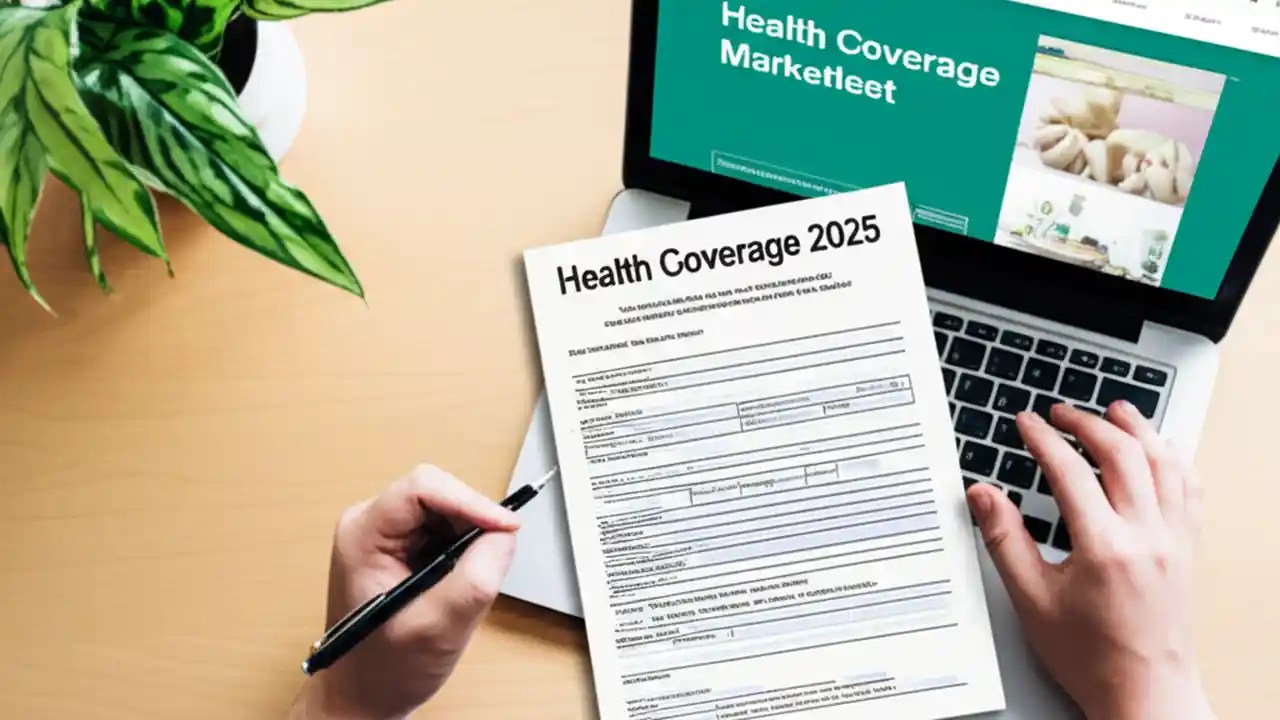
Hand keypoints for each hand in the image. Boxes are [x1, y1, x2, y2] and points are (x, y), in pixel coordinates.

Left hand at [288, 466, 519, 719]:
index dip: (471, 501)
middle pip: (440, 494)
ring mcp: (386, 534)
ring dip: (468, 543)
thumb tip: (505, 535)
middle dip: (472, 526)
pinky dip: (463, 554)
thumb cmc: (382, 669)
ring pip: (447, 512)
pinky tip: (454, 588)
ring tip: (461, 588)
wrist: (362, 695)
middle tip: (488, 566)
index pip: (424, 487)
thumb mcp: (437, 627)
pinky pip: (446, 531)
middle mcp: (371, 523)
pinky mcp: (403, 547)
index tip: (505, 528)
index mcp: (364, 534)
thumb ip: (475, 579)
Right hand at [967, 402, 1212, 719]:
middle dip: (1087, 423)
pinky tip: (1162, 447)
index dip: (1043, 439)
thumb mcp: (1031, 598)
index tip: (1026, 423)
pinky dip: (1175, 458)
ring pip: (1164, 462)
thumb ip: (1004, 540)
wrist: (1144, 691)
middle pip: (1123, 454)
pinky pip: (1190, 488)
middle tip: (1061, 412)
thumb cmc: (1089, 654)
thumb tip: (982, 495)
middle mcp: (1147, 537)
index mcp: (1104, 548)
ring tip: (1114, 410)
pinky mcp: (1188, 548)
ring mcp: (1174, 540)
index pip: (1070, 472)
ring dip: (1137, 429)